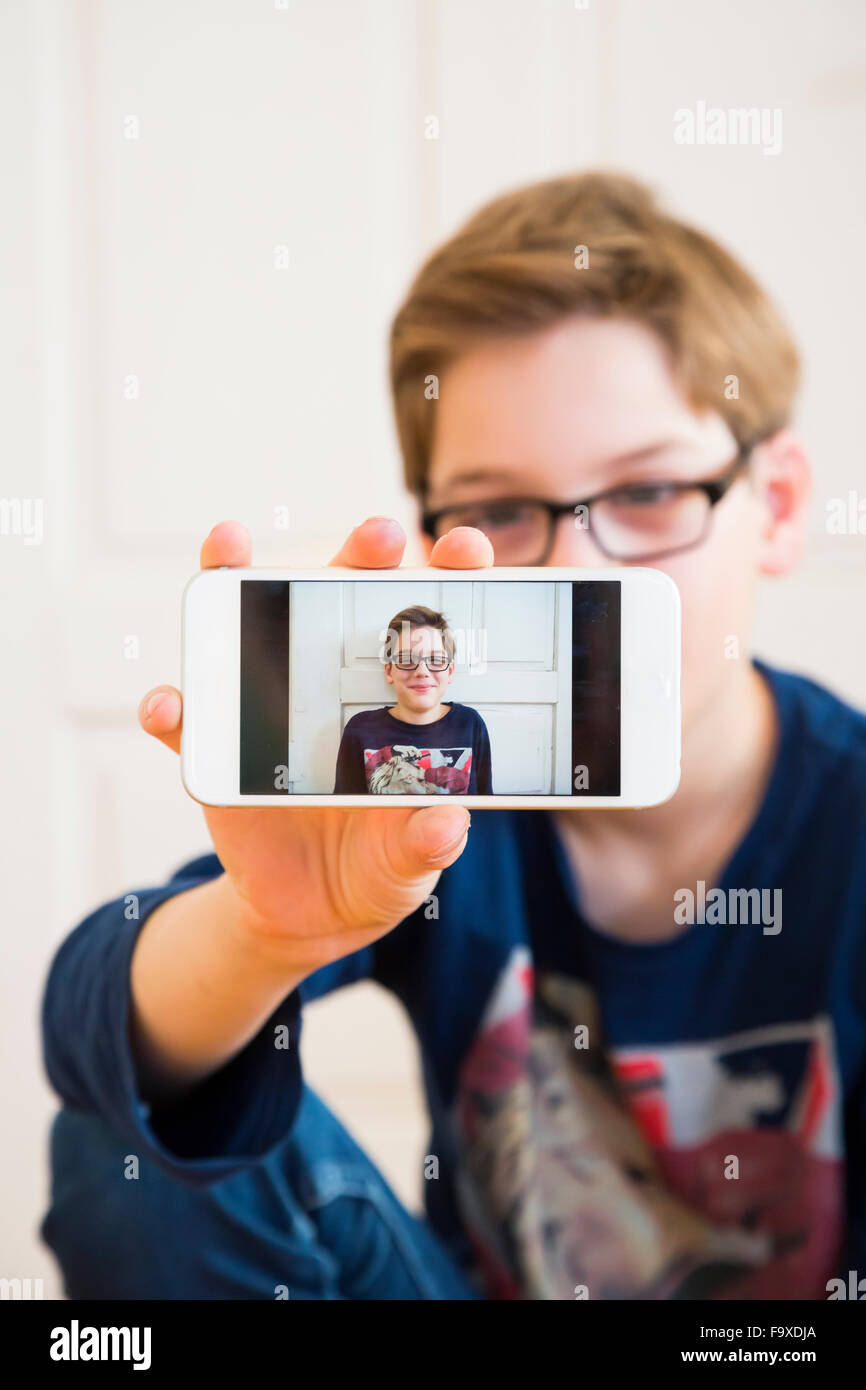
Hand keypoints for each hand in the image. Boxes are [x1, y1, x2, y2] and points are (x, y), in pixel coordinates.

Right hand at [138, 518, 494, 976]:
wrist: (315, 911)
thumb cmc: (380, 865)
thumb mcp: (411, 860)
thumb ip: (425, 844)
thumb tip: (445, 824)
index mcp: (397, 699)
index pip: (427, 624)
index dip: (447, 580)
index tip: (465, 548)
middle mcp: (333, 684)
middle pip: (342, 600)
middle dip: (359, 557)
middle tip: (380, 535)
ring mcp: (270, 710)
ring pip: (249, 630)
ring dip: (233, 580)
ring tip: (228, 547)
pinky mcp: (219, 752)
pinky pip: (190, 725)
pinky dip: (175, 711)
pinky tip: (169, 705)